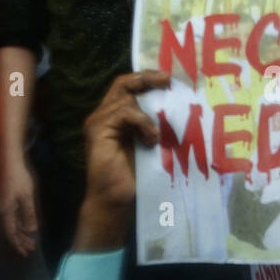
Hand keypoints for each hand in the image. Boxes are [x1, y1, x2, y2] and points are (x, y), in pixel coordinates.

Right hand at [0, 159, 39, 256]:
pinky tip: (26, 226)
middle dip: (21, 241)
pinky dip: (20, 224)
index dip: (18, 244)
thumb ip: (29, 214)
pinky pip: (13, 218)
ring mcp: (4, 205)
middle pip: (11, 231)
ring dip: (21, 234)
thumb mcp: (27, 197)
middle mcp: (3, 211)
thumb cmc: (20, 178)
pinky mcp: (7, 200)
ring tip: (30, 241)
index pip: (11, 233)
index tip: (25, 253)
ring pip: (12, 224)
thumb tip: (31, 231)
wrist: (10, 162)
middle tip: (31, 249)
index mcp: (7, 212)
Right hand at [75, 70, 169, 250]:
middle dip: (146, 78)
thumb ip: (157, 124)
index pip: (129, 87)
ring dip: (148, 114)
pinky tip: (150, 139)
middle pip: (122, 83)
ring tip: (157, 135)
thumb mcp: (152, 144)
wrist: (116, 200)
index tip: (170, 79)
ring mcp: (98, 122)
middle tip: (168, 80)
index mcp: (117, 117)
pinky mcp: (97, 130)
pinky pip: (123, 112)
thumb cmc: (136, 177)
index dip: (148, 78)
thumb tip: (182, 108)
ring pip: (125, 97)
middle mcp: (105, 115)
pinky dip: (141, 122)